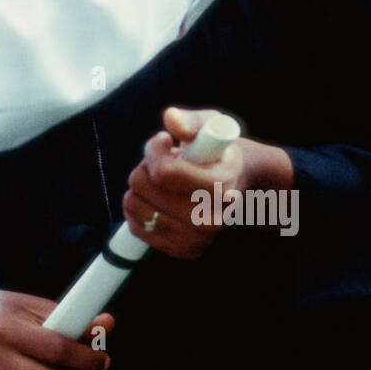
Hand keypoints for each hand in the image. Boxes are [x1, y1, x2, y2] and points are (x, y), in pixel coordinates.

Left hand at [122, 107, 294, 258]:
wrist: (236, 188)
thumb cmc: (217, 152)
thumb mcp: (211, 126)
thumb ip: (191, 121)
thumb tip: (171, 118)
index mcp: (221, 186)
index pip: (165, 172)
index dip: (155, 150)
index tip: (163, 141)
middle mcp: (211, 219)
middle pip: (143, 186)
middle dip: (146, 167)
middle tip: (166, 163)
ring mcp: (196, 239)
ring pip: (133, 204)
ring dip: (141, 188)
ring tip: (165, 183)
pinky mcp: (181, 251)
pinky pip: (135, 225)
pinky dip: (139, 208)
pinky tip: (159, 200)